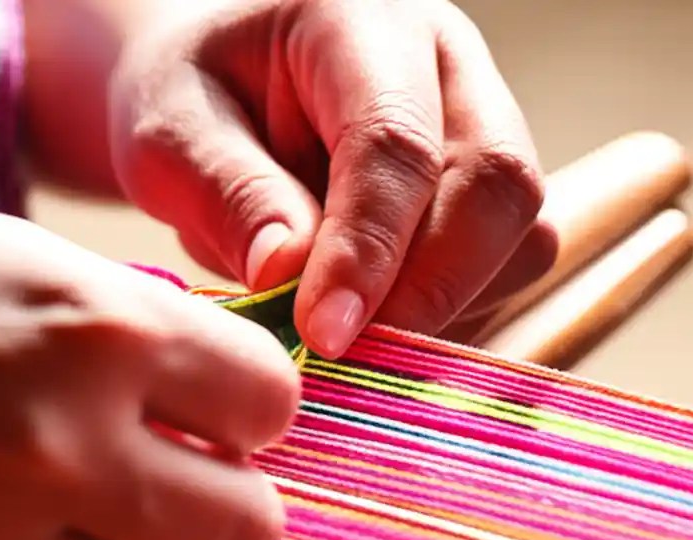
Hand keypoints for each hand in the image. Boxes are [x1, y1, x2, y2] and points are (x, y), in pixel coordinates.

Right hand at [0, 177, 298, 539]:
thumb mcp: (0, 256)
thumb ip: (117, 329)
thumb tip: (200, 389)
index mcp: (93, 328)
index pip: (269, 402)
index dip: (250, 406)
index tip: (220, 408)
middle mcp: (61, 448)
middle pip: (248, 528)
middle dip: (228, 500)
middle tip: (179, 475)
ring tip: (73, 504)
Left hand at [107, 0, 557, 356]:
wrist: (222, 92)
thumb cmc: (193, 101)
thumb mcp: (170, 137)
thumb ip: (230, 196)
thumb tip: (293, 276)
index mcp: (360, 20)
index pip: (394, 142)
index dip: (367, 249)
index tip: (323, 334)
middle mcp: (447, 62)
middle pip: (497, 182)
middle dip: (431, 287)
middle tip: (347, 354)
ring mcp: (485, 121)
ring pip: (522, 232)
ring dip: (447, 304)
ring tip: (350, 332)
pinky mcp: (493, 187)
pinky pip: (510, 264)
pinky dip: (453, 311)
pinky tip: (378, 318)